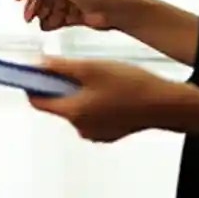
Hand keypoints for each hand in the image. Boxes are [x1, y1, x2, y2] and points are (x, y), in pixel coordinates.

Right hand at [12, 0, 132, 31]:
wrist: (115, 10)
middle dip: (33, 7)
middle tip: (28, 17)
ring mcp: (65, 2)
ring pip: (45, 10)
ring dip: (43, 16)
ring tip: (45, 20)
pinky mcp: (71, 16)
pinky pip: (54, 21)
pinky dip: (51, 23)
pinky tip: (52, 25)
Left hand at [27, 57, 181, 141]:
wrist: (165, 104)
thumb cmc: (130, 85)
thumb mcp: (90, 67)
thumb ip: (59, 66)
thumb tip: (38, 64)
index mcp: (73, 112)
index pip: (38, 102)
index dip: (33, 85)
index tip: (35, 72)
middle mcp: (81, 128)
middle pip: (58, 103)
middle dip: (61, 85)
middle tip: (76, 68)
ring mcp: (95, 132)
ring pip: (76, 107)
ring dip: (80, 92)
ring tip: (99, 78)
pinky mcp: (109, 132)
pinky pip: (92, 114)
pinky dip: (94, 101)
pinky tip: (110, 90)